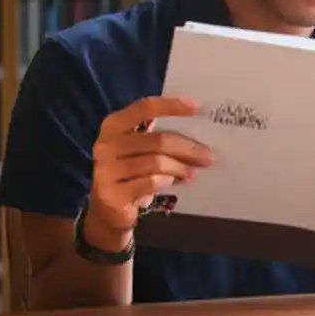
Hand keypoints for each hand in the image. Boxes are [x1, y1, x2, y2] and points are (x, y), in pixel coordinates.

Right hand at [85, 96, 213, 250]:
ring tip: (192, 172)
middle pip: (158, 140)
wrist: (107, 209)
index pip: (144, 108)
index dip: (171, 106)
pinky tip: (175, 183)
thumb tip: (198, 137)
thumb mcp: (138, 149)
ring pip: (156, 163)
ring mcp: (106, 170)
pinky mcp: (112, 194)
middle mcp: (106, 145)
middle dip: (187, 148)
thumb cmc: (130, 171)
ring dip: (180, 167)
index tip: (197, 107)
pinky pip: (150, 182)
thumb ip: (159, 137)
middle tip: (208, 156)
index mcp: (114, 125)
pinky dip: (167, 181)